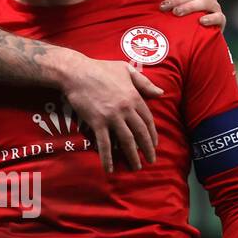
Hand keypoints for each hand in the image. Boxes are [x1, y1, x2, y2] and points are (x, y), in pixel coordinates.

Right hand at [64, 55, 161, 172]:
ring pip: (126, 141)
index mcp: (134, 97)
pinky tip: (109, 168)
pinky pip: (104, 143)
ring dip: (132, 156)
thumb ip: (144, 82)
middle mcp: (126, 109)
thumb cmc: (101, 68)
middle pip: (140, 133)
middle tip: (151, 160)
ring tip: (136, 167)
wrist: (77, 72)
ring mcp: (112, 117)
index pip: (147, 120)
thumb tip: (161, 93)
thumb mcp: (126, 70)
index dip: (152, 134)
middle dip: (147, 148)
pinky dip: (107, 157)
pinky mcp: (97, 122)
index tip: (155, 144)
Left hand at [161, 0, 225, 29]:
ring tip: (177, 13)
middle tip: (165, 7)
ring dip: (190, 6)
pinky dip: (210, 18)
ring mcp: (215, 7)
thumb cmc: (184, 19)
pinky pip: (219, 17)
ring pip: (205, 2)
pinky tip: (201, 21)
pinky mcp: (220, 21)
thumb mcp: (177, 6)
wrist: (198, 39)